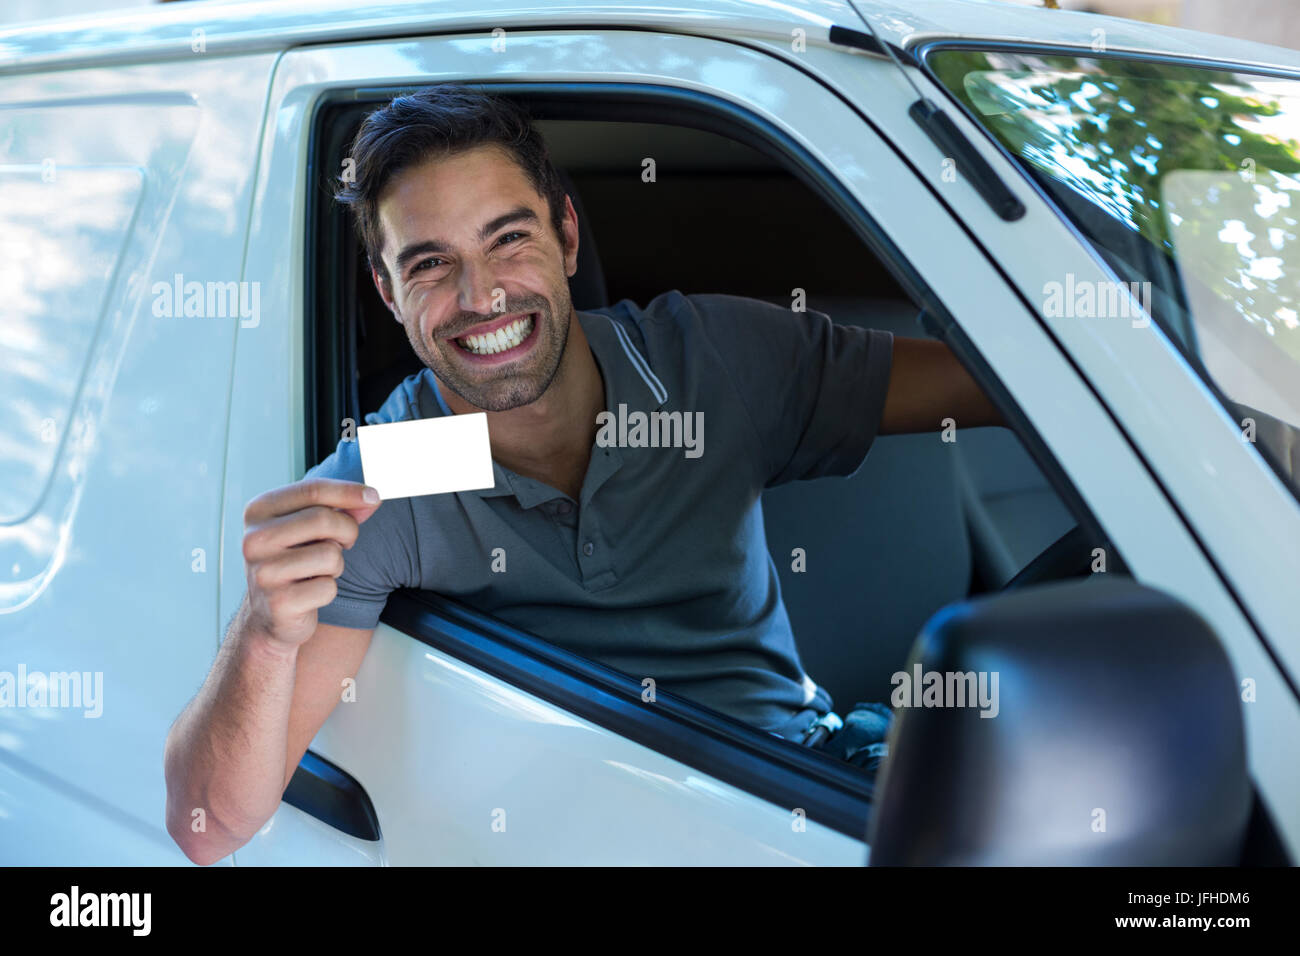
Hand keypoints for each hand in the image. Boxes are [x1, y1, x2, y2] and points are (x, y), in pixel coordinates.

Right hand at [241, 478, 380, 649]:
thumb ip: (341, 509)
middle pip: (324, 519)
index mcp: (259, 511)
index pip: (312, 490)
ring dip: (336, 565)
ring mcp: (264, 572)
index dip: (349, 491)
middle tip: (343, 544)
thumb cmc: (295, 560)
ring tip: (317, 571)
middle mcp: (254, 539)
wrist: (269, 614)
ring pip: (330, 555)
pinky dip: (328, 591)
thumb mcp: (310, 528)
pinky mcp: (278, 602)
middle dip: (347, 531)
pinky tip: (309, 593)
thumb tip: (372, 498)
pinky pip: (328, 588)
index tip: (375, 496)